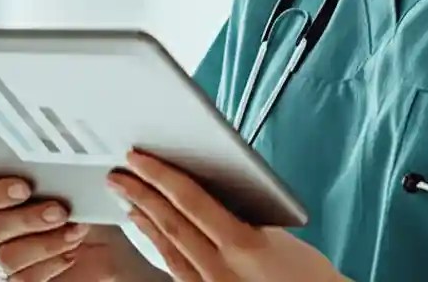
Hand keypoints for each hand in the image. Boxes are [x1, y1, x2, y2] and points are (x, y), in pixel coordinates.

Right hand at [0, 176, 166, 281]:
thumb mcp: (77, 181)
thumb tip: (61, 140)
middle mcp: (0, 230)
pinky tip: (71, 252)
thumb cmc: (86, 209)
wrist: (109, 247)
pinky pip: (23, 280)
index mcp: (3, 200)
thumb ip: (59, 166)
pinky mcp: (24, 280)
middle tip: (60, 210)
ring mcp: (9, 258)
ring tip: (76, 231)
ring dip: (45, 243)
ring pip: (7, 257)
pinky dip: (50, 265)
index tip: (25, 186)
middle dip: (28, 218)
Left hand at [107, 150, 345, 281]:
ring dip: (143, 216)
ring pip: (167, 245)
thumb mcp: (280, 236)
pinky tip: (147, 228)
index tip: (140, 157)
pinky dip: (157, 243)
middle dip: (141, 193)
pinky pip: (174, 267)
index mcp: (242, 245)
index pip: (191, 201)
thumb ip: (245, 215)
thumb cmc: (309, 276)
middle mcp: (220, 269)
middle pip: (171, 222)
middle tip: (118, 172)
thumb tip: (214, 192)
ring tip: (125, 195)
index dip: (161, 176)